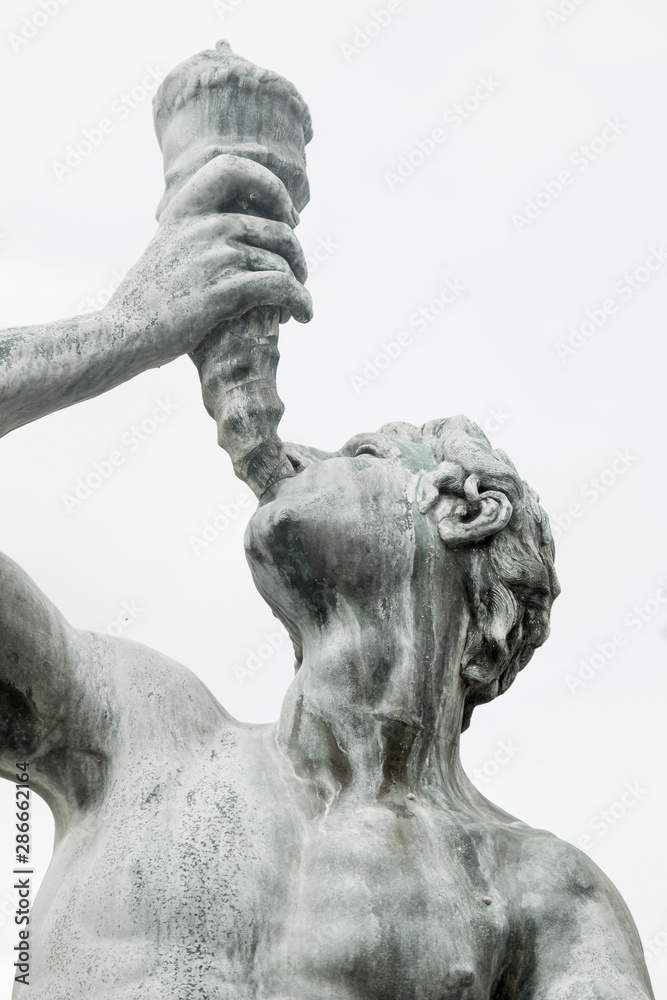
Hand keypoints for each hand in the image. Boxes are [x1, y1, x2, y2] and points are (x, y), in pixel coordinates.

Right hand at [105, 154, 312, 359]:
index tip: (286, 215)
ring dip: (298, 286)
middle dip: (296, 255)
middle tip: (298, 276)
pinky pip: (283, 287)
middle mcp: (204, 225)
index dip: (271, 187)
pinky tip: (302, 315)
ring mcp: (216, 256)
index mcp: (186, 208)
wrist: (125, 333)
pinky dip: (301, 302)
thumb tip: (237, 225)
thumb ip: (198, 229)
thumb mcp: (167, 245)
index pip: (235, 168)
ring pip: (283, 263)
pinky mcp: (226, 291)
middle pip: (278, 228)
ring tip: (292, 309)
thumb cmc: (147, 298)